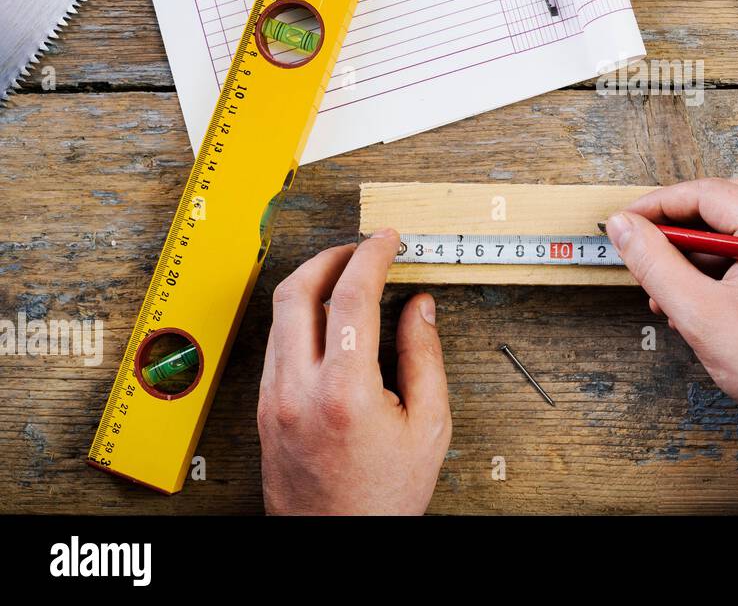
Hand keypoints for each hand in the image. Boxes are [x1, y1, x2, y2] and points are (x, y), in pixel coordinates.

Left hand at [257, 229, 451, 514]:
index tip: (387, 239)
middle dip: (330, 255)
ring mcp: (272, 398)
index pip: (351, 295)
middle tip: (361, 248)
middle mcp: (297, 389)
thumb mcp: (429, 427)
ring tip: (347, 279)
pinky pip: (275, 342)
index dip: (372, 255)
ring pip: (278, 314)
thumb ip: (424, 356)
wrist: (336, 543)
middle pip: (296, 290)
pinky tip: (328, 320)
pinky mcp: (262, 408)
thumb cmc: (384, 496)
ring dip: (311, 283)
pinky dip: (299, 316)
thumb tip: (420, 305)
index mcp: (344, 392)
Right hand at [606, 179, 737, 514]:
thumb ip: (654, 263)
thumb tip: (625, 228)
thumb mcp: (700, 313)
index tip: (627, 222)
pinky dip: (732, 268)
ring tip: (673, 295)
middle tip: (646, 254)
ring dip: (704, 255)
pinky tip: (707, 301)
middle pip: (728, 206)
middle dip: (681, 233)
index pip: (709, 193)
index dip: (659, 206)